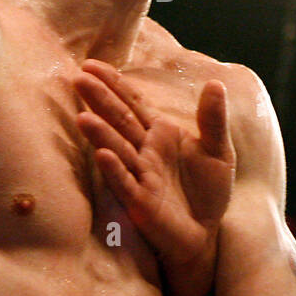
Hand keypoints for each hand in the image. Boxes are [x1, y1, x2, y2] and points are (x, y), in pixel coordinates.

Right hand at [74, 59, 235, 295]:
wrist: (206, 231)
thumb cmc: (208, 189)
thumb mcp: (218, 150)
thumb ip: (213, 119)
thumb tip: (215, 83)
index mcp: (161, 133)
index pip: (133, 103)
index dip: (115, 84)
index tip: (92, 64)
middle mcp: (144, 151)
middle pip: (119, 120)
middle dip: (100, 100)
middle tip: (77, 78)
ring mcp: (140, 175)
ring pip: (117, 150)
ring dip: (101, 135)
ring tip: (83, 117)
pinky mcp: (140, 201)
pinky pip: (125, 183)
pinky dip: (115, 170)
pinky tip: (103, 155)